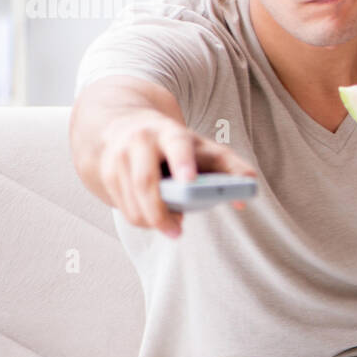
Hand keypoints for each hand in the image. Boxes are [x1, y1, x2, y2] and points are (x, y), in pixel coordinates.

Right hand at [98, 110, 257, 237]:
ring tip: (172, 228)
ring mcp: (118, 156)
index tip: (189, 181)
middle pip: (146, 181)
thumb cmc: (174, 143)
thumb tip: (251, 184)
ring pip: (132, 199)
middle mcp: (139, 140)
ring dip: (151, 220)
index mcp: (168, 131)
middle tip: (178, 231)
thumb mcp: (202, 147)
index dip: (182, 162)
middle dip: (160, 212)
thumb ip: (229, 165)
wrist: (125, 124)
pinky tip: (153, 218)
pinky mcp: (106, 173)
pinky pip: (122, 205)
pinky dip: (140, 218)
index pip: (176, 143)